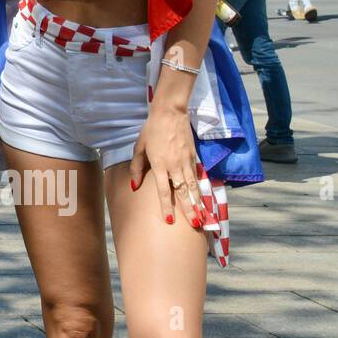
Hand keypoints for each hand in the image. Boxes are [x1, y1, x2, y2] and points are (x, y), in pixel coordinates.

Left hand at [129, 103, 202, 227]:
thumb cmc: (151, 130)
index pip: (164, 190)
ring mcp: (186, 161)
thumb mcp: (139, 147)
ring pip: (193, 186)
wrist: (170, 113)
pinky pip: (197, 176)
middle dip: (189, 209)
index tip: (170, 220)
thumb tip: (134, 186)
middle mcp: (175, 165)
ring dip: (198, 202)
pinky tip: (203, 198)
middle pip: (183, 192)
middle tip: (196, 225)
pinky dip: (201, 188)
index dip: (167, 206)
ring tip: (203, 216)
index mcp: (160, 164)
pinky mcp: (194, 156)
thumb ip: (136, 168)